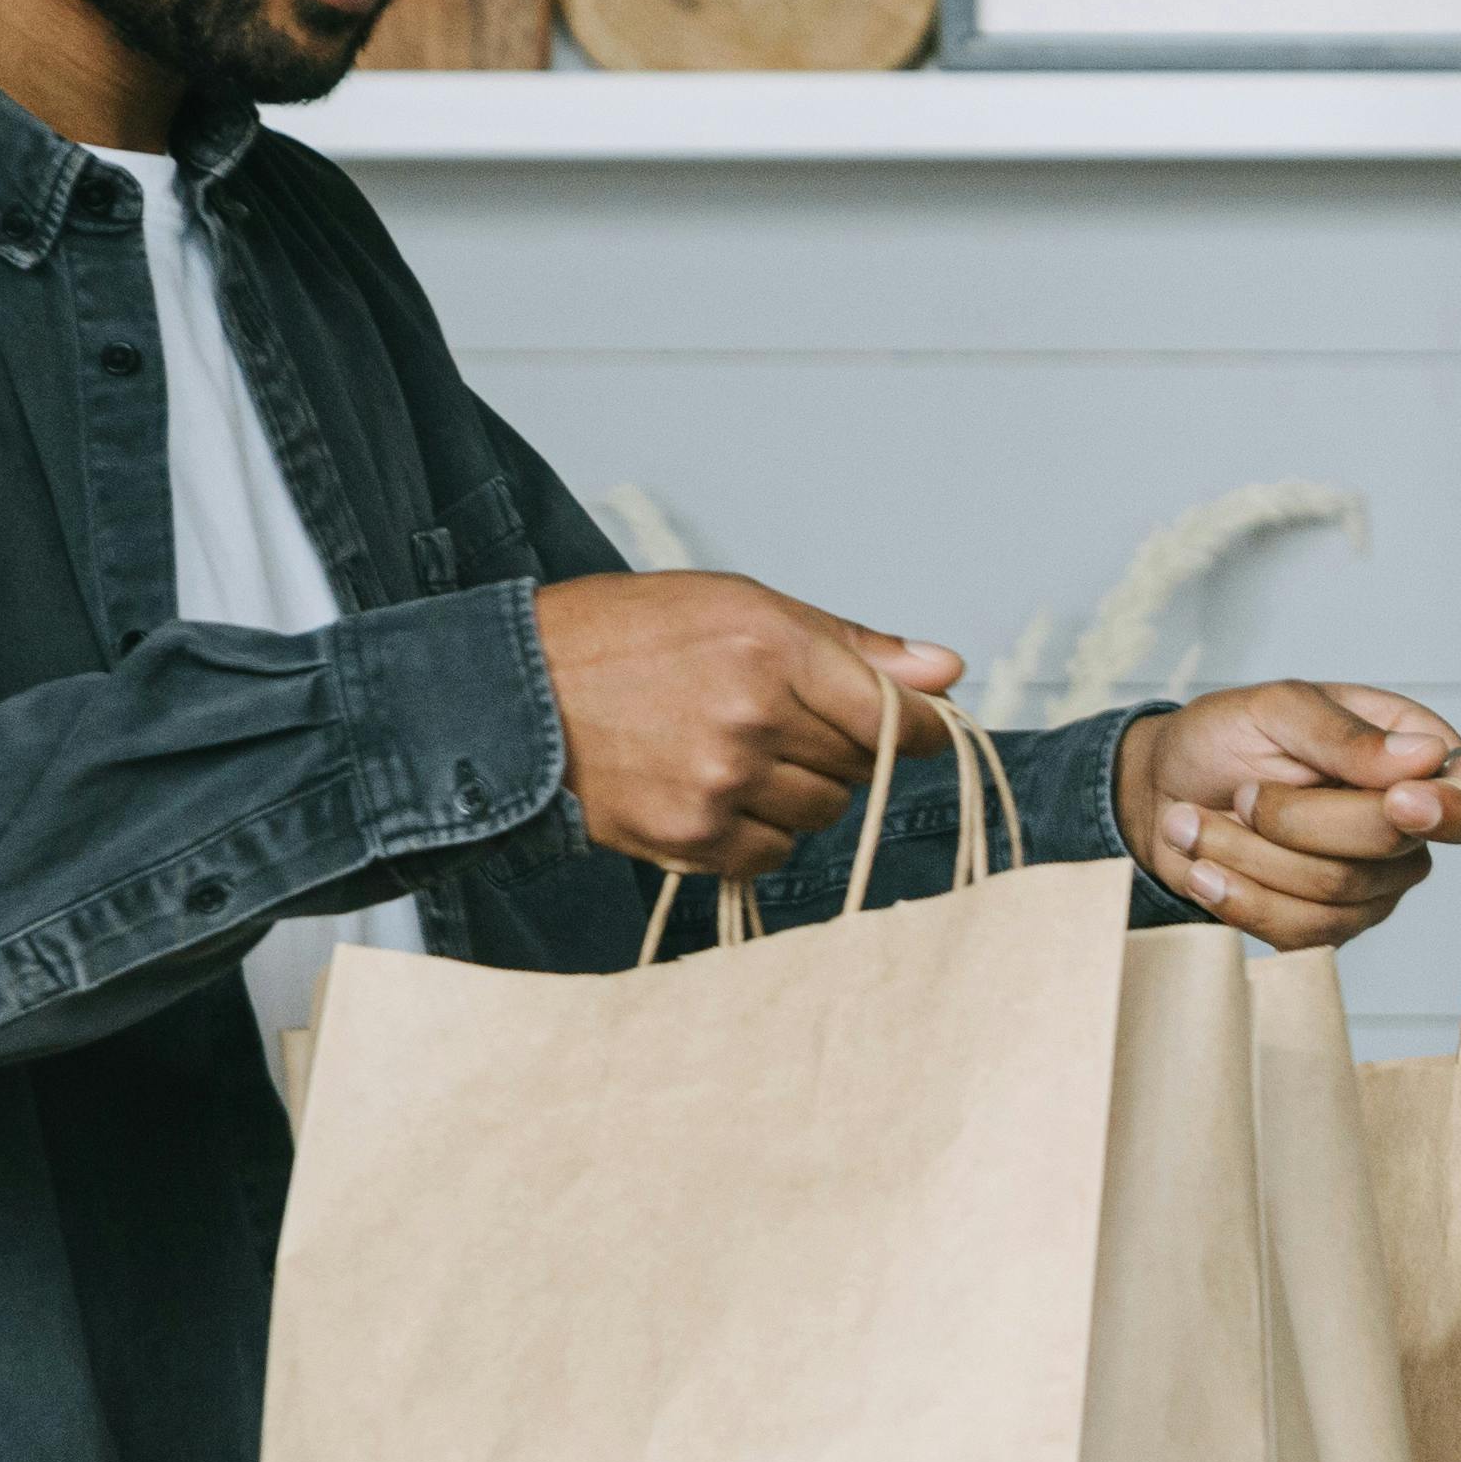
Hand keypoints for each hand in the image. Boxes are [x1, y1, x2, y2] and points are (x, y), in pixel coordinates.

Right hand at [534, 572, 959, 874]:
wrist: (513, 694)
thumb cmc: (626, 638)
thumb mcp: (738, 606)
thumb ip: (850, 647)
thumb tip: (947, 671)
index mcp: (771, 646)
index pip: (894, 715)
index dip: (916, 729)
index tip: (915, 731)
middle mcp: (752, 717)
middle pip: (859, 768)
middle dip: (834, 750)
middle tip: (774, 723)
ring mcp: (721, 784)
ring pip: (821, 815)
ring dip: (796, 794)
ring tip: (734, 755)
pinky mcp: (690, 838)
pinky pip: (770, 854)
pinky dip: (756, 833)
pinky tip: (711, 794)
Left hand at [1115, 683, 1460, 951]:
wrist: (1162, 794)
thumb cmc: (1225, 739)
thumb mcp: (1275, 709)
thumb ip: (1344, 734)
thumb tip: (1426, 756)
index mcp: (1412, 753)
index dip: (1453, 809)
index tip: (1403, 803)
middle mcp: (1406, 823)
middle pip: (1392, 845)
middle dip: (1297, 821)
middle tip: (1241, 792)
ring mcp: (1374, 882)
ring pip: (1338, 893)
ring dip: (1251, 856)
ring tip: (1196, 822)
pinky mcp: (1331, 926)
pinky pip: (1303, 932)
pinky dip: (1241, 897)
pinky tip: (1205, 868)